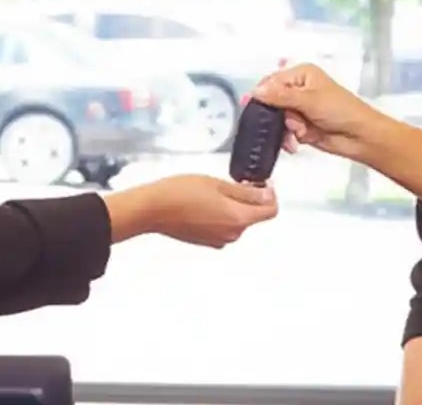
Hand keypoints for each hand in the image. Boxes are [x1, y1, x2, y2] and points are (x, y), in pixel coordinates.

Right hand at [105, 174, 277, 247]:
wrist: (151, 210)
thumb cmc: (180, 193)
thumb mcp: (218, 184)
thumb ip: (246, 191)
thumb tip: (268, 194)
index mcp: (238, 219)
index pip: (270, 211)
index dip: (270, 194)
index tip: (261, 182)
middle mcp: (232, 234)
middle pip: (253, 216)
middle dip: (249, 198)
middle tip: (232, 180)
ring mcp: (218, 240)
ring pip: (237, 221)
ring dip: (233, 206)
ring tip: (213, 190)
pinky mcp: (206, 242)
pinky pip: (223, 227)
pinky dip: (220, 215)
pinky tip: (203, 202)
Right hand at [250, 62, 393, 161]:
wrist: (360, 136)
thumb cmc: (340, 110)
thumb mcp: (309, 100)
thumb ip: (281, 96)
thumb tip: (256, 91)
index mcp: (302, 75)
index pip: (272, 81)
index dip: (261, 94)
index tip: (248, 106)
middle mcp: (298, 90)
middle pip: (272, 101)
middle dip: (277, 116)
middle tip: (286, 124)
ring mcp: (299, 109)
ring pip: (277, 119)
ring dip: (285, 129)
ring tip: (299, 134)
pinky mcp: (301, 127)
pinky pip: (284, 132)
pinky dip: (288, 139)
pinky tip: (295, 144)